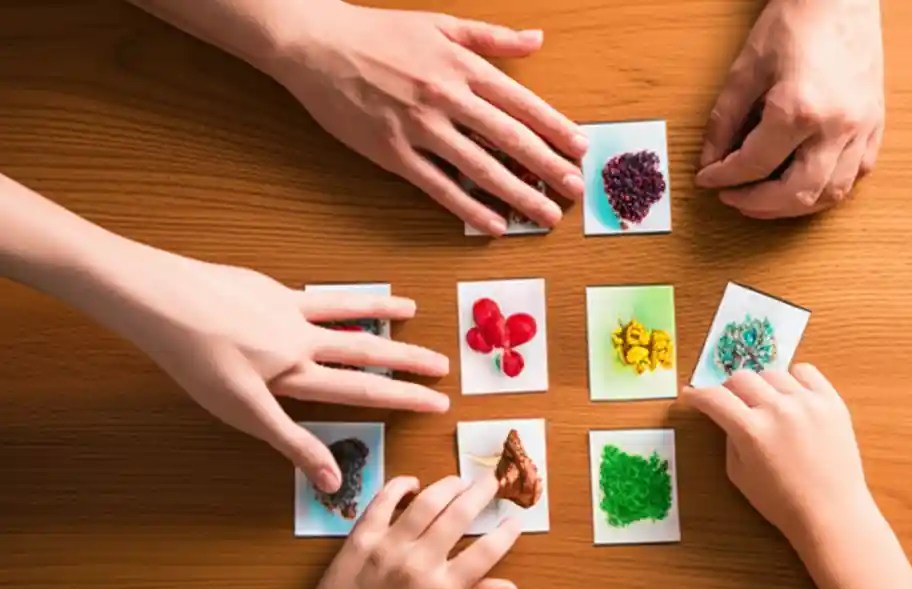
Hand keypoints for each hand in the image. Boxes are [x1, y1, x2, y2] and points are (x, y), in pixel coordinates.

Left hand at [97, 244, 447, 492]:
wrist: (164, 301)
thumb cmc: (197, 362)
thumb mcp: (243, 413)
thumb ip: (292, 443)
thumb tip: (331, 481)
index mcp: (297, 374)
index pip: (364, 391)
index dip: (404, 398)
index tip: (439, 403)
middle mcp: (302, 341)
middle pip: (366, 351)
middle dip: (407, 359)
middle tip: (443, 364)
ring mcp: (288, 310)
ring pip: (347, 312)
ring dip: (381, 312)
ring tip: (412, 309)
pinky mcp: (268, 288)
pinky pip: (314, 295)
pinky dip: (336, 296)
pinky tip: (341, 296)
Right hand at [272, 2, 586, 234]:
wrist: (315, 45)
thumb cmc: (378, 33)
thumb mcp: (441, 25)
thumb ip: (492, 37)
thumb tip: (536, 39)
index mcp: (462, 67)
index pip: (522, 103)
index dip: (555, 128)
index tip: (580, 149)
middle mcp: (447, 98)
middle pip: (510, 140)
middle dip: (548, 169)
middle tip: (575, 192)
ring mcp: (419, 128)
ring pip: (481, 168)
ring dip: (519, 195)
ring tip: (546, 216)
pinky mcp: (392, 153)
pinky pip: (438, 186)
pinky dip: (469, 208)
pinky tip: (494, 224)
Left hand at [299, 475, 521, 588]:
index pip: (486, 552)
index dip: (506, 533)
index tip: (515, 519)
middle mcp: (419, 563)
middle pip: (461, 515)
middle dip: (482, 493)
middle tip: (492, 481)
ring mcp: (389, 546)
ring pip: (429, 501)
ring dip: (450, 484)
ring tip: (460, 480)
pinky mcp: (363, 535)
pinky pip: (385, 499)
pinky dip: (402, 485)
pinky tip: (414, 484)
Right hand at [681, 365, 873, 543]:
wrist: (831, 512)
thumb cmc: (781, 501)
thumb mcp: (739, 475)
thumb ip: (730, 439)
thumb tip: (728, 415)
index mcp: (751, 431)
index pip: (714, 398)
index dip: (697, 395)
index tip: (692, 395)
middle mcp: (778, 409)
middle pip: (741, 378)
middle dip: (728, 390)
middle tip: (731, 405)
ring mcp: (807, 402)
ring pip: (772, 373)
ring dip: (761, 387)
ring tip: (766, 406)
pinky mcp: (831, 400)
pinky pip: (805, 372)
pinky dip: (793, 381)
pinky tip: (792, 398)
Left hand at [696, 0, 884, 218]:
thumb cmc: (796, 22)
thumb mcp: (746, 69)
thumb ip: (725, 120)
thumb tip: (711, 160)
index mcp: (799, 109)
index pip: (754, 165)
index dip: (724, 178)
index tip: (707, 179)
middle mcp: (836, 127)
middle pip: (796, 193)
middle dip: (758, 205)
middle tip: (734, 198)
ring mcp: (862, 129)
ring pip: (831, 194)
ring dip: (794, 206)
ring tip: (766, 199)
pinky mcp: (875, 125)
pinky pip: (856, 175)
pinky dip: (827, 187)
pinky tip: (805, 181)